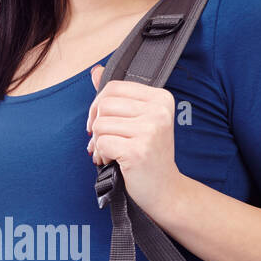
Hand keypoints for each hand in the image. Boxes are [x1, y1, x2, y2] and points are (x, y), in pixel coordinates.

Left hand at [85, 64, 183, 220]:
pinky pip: (102, 143)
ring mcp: (150, 130)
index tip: (100, 122)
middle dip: (97, 125)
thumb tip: (95, 71)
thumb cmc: (149, 155)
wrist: (165, 189)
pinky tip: (112, 162)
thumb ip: (117, 97)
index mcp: (161, 98)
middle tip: (103, 141)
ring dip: (99, 142)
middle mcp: (159, 111)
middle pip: (105, 104)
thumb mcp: (137, 121)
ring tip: (110, 153)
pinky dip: (101, 155)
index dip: (99, 105)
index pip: (114, 87)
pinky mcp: (138, 150)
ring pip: (100, 124)